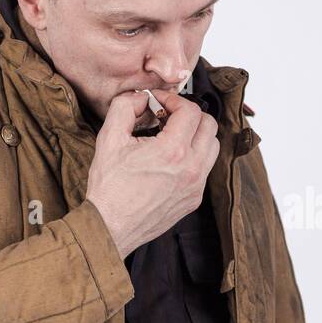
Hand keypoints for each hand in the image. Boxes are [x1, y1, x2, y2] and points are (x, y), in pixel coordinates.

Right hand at [84, 89, 219, 256]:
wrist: (111, 226)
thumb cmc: (110, 187)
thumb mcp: (109, 138)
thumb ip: (124, 107)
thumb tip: (141, 97)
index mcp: (173, 151)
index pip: (191, 111)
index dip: (174, 99)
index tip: (160, 102)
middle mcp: (191, 169)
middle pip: (209, 125)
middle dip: (189, 114)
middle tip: (168, 116)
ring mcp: (196, 186)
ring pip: (212, 147)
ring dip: (197, 135)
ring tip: (173, 135)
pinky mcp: (194, 199)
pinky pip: (205, 169)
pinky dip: (194, 156)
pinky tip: (172, 159)